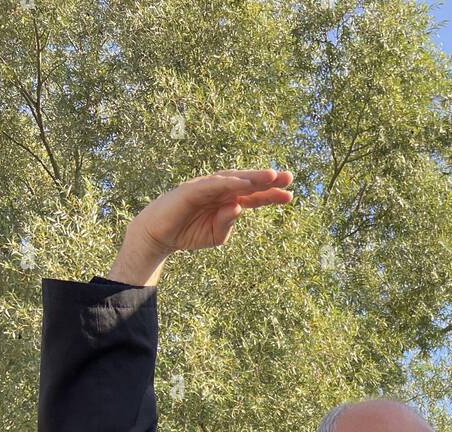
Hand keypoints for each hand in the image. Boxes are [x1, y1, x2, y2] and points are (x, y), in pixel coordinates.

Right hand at [129, 166, 293, 257]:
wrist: (160, 235)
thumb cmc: (189, 233)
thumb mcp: (215, 235)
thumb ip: (227, 223)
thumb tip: (239, 208)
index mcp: (228, 202)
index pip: (254, 196)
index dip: (271, 195)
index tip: (290, 195)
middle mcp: (220, 191)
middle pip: (248, 183)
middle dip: (268, 180)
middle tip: (289, 177)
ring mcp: (207, 188)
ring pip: (233, 179)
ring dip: (252, 177)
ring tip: (270, 176)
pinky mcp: (192, 189)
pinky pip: (213, 185)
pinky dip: (228, 183)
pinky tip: (243, 184)